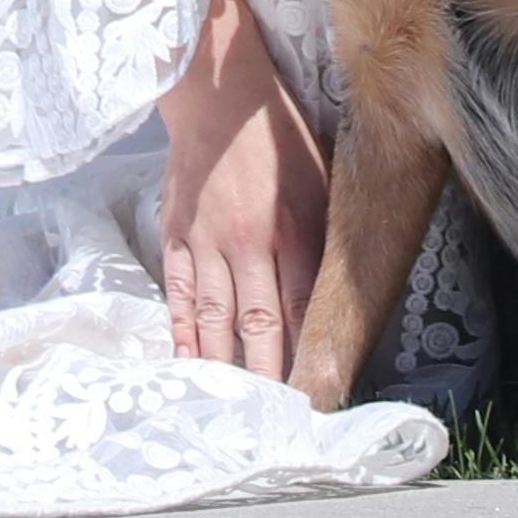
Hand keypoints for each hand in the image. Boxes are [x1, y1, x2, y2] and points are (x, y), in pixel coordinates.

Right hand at [151, 0, 331, 384]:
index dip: (304, 358)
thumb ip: (325, 234)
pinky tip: (189, 366)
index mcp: (291, 227)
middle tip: (272, 426)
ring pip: (217, 320)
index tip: (312, 400)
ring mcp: (207, 241)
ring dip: (225, 369)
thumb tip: (340, 286)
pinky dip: (184, 334)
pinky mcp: (177, 235)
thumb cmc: (279, 133)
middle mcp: (248, 242)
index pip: (299, 310)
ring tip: (232, 412)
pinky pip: (181, 295)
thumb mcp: (322, 177)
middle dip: (266, 380)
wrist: (218, 91)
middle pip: (258, 327)